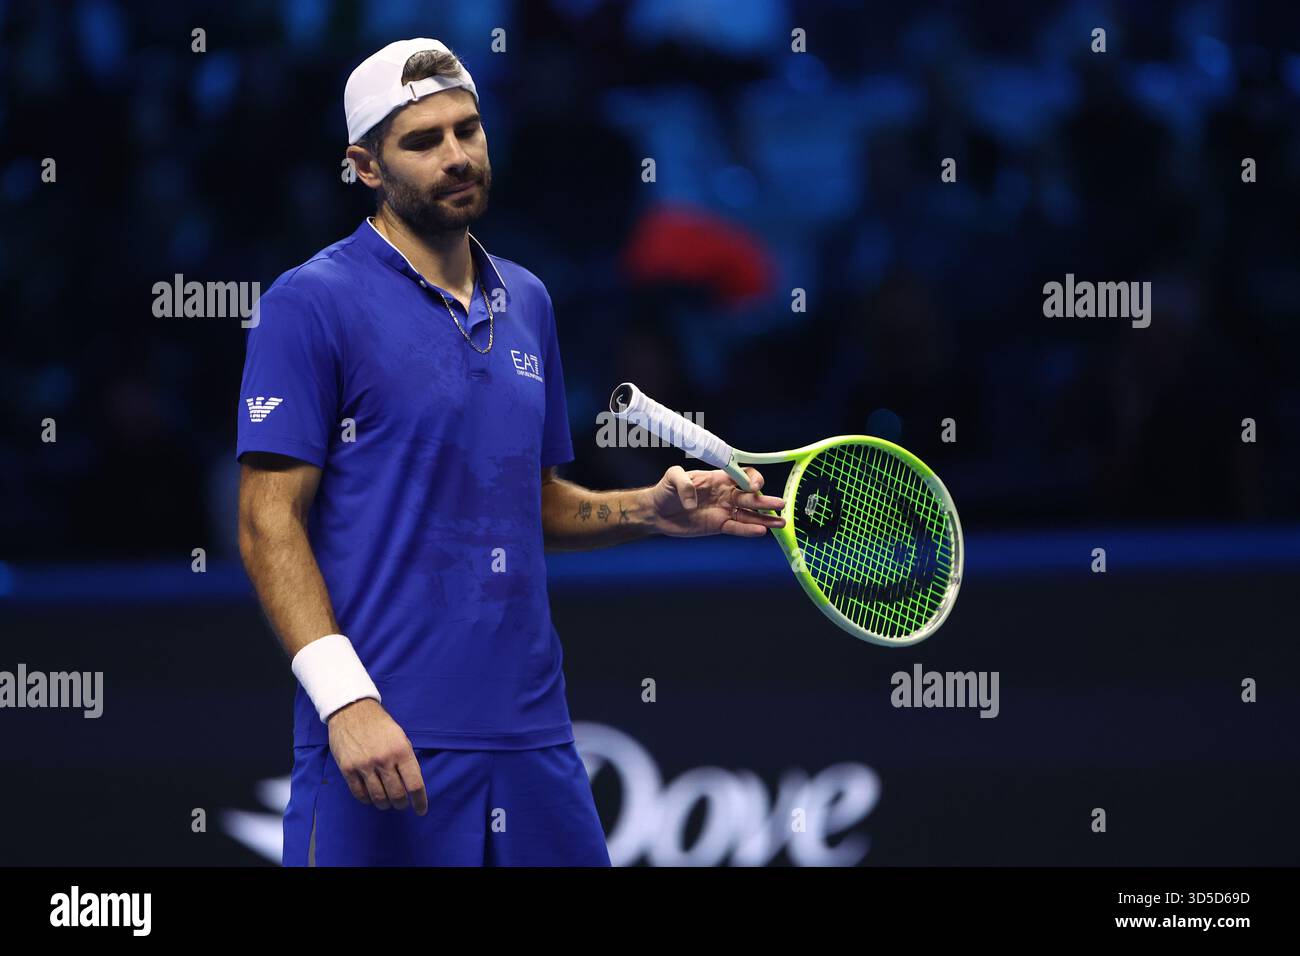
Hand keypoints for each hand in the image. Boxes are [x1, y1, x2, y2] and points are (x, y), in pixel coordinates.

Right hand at [326, 698, 427, 813]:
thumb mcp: (401, 737)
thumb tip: (412, 783)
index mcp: (401, 751)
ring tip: (387, 802)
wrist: (352, 710)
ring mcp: (365, 765)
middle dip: (402, 804)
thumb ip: (407, 759)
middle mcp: (384, 760)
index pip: (414, 784)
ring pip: (378, 797)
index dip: (420, 801)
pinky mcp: (348, 769)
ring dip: (385, 804)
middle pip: (397, 795)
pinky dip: (367, 800)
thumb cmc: (380, 724)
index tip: (421, 810)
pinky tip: (371, 798)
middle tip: (401, 804)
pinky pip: (359, 793)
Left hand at [648, 465, 785, 537]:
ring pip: (748, 514)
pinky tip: (762, 532)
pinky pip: (736, 527)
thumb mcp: (672, 477)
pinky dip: (748, 530)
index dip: (752, 479)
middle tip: (781, 504)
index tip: (755, 487)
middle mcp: (725, 494)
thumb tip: (692, 500)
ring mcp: (723, 510)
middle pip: (750, 497)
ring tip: (781, 522)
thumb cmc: (665, 490)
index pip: (742, 475)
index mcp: (718, 478)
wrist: (656, 512)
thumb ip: (683, 484)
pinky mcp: (718, 525)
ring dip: (765, 518)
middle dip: (766, 500)